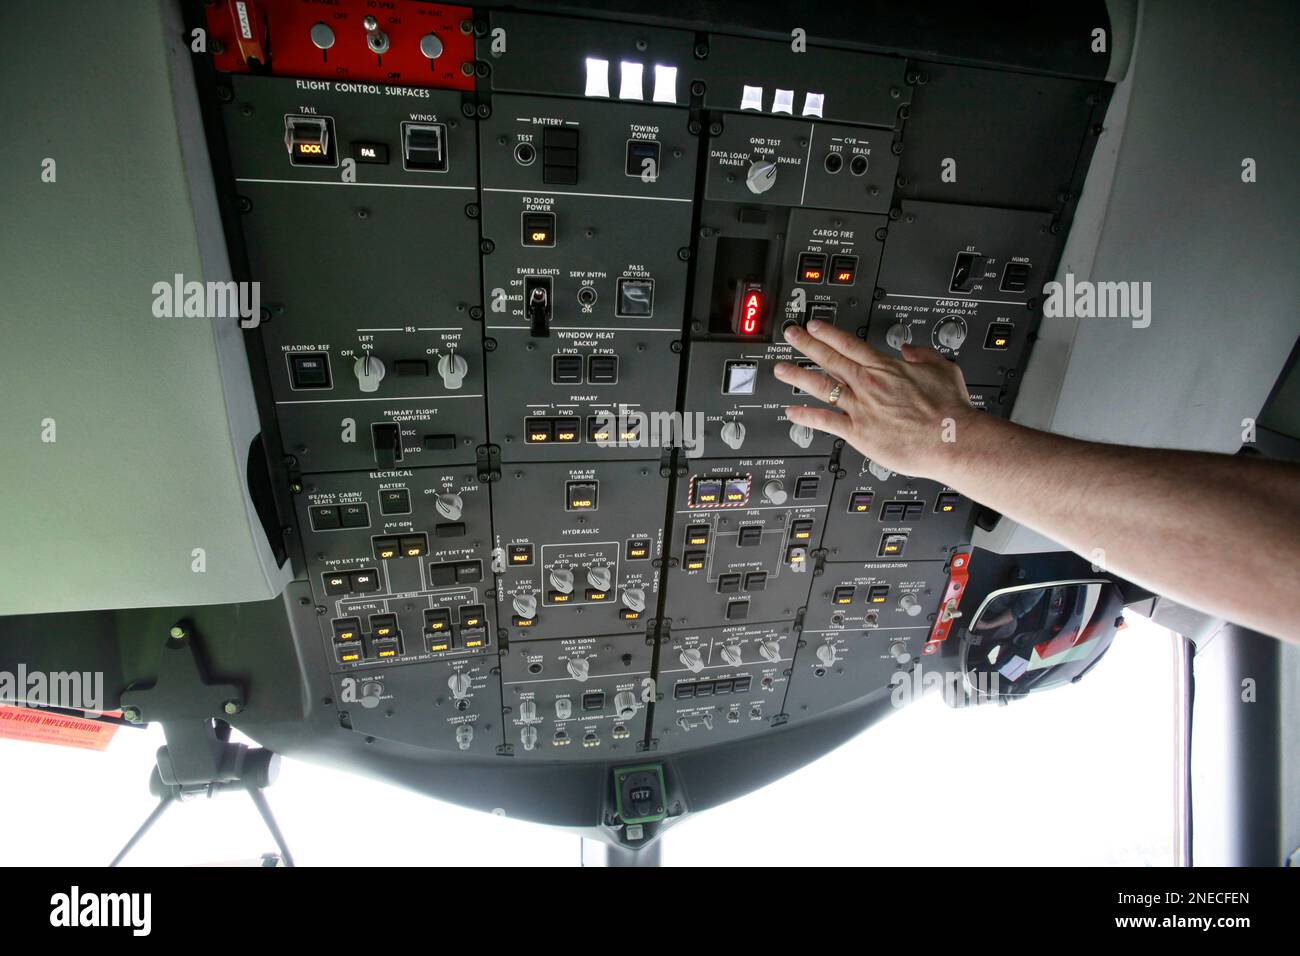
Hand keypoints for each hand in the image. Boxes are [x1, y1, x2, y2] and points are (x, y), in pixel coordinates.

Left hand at [774, 320, 975, 479]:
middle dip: (806, 344)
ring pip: (821, 386)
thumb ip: (923, 355)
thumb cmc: (950, 409)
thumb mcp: (943, 368)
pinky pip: (825, 421)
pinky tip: (791, 412)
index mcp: (886, 367)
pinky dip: (806, 416)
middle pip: (829, 358)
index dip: (827, 333)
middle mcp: (868, 384)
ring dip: (798, 376)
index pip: (849, 343)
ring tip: (780, 369)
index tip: (813, 326)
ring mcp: (860, 407)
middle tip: (790, 335)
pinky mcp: (857, 432)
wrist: (951, 438)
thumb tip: (910, 348)